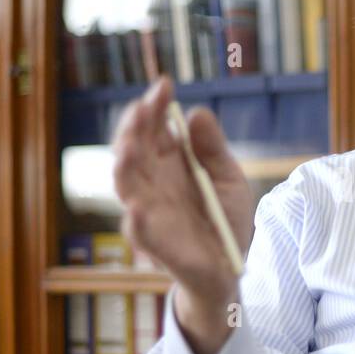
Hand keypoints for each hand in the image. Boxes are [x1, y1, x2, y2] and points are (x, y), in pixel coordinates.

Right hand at [112, 77, 254, 310]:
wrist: (230, 267)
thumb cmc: (224, 219)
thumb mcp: (228, 179)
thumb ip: (213, 149)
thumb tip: (196, 112)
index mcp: (168, 164)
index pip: (152, 129)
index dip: (154, 107)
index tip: (165, 85)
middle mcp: (152, 184)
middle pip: (133, 150)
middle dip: (134, 128)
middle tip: (144, 108)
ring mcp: (150, 213)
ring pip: (127, 187)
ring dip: (124, 167)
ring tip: (129, 147)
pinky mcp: (157, 244)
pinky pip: (140, 233)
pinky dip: (136, 222)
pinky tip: (136, 208)